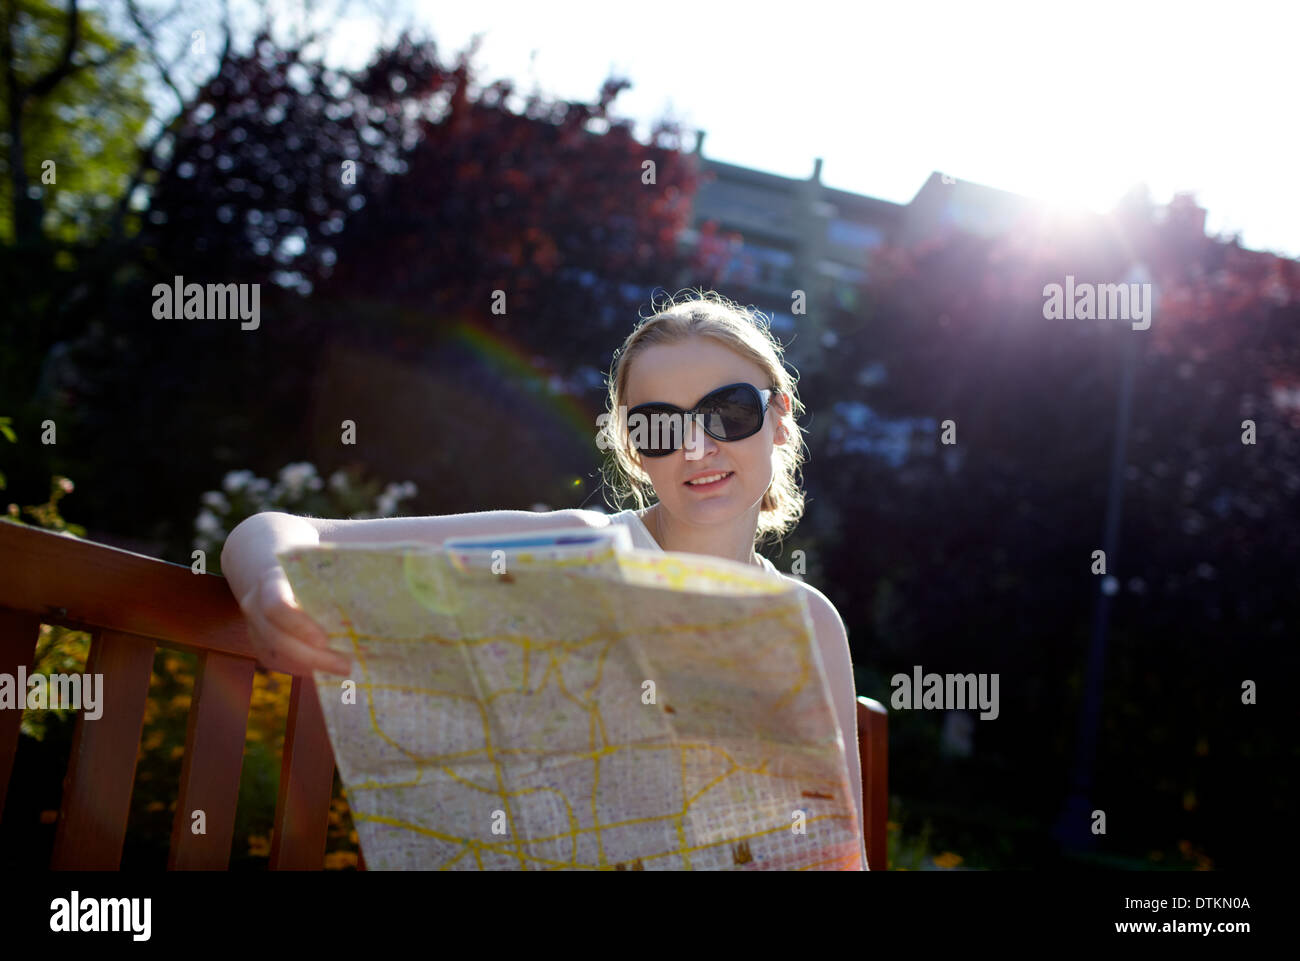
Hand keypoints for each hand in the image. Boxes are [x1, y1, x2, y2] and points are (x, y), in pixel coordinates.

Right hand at [237, 565, 351, 675]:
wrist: (276, 577)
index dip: (299, 626)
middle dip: (312, 657)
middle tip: (345, 666)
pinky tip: (329, 670)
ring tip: (343, 669)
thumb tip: (371, 604)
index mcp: (270, 581)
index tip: (325, 640)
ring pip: (277, 656)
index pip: (276, 606)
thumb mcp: (316, 568)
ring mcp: (254, 628)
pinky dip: (306, 669)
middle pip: (278, 639)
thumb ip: (333, 584)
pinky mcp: (260, 646)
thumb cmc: (306, 571)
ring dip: (311, 667)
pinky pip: (280, 663)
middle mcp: (255, 606)